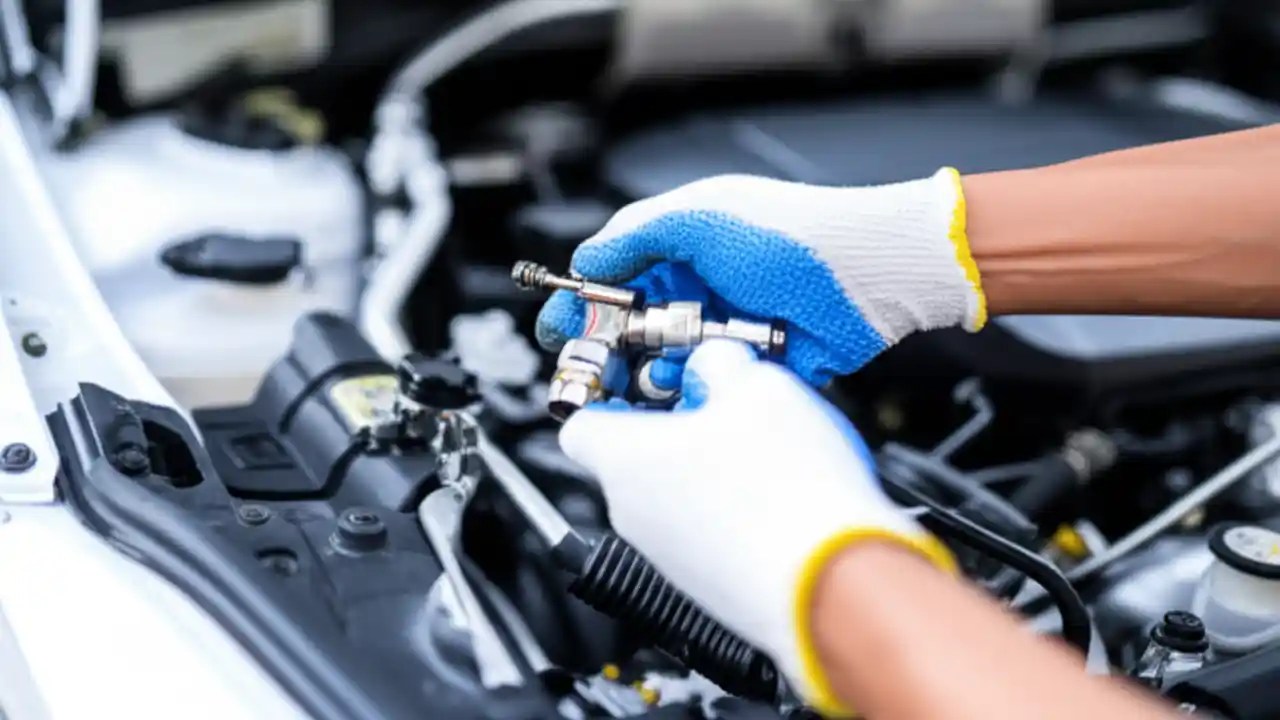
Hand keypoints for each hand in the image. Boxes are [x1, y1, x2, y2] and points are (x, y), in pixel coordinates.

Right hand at [536, 169, 987, 387]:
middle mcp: (701, 282)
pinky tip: (690, 385)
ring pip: (666, 360)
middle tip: (590, 369)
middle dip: (609, 347)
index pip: (615, 274)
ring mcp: (726, 323)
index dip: (582, 303)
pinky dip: (693, 388)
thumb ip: (635, 236)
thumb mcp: (701, 219)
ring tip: (652, 375)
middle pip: (633, 324)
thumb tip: (586, 259)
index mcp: (683, 242)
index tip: (557, 328)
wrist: (872, 277)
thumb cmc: (796, 237)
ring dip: (653, 370)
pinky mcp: (752, 362)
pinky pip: (706, 384)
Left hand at [558, 339, 955, 716]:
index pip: (579, 422)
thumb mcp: (757, 386)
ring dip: (711, 466)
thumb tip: (712, 363)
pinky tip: (784, 493)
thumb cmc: (788, 493)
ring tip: (767, 446)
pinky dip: (738, 508)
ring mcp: (670, 557)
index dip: (611, 392)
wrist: (835, 590)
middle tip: (723, 401)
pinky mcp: (709, 584)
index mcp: (622, 460)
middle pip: (634, 456)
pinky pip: (710, 532)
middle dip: (678, 424)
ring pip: (675, 495)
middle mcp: (633, 515)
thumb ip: (719, 363)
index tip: (645, 375)